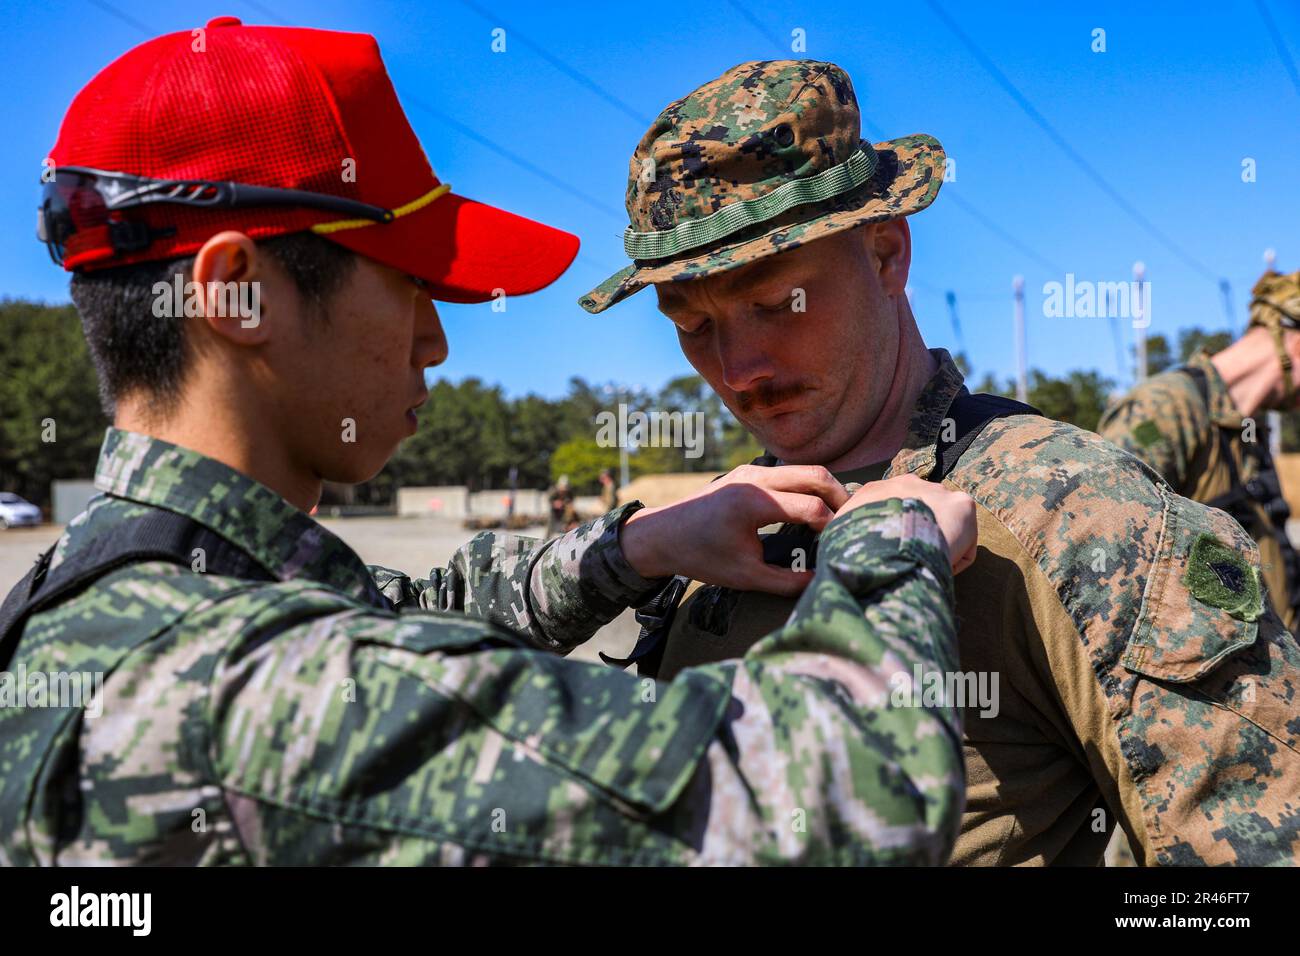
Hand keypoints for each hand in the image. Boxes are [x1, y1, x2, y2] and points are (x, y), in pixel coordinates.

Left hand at [621, 464, 848, 595]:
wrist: (662, 535)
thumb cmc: (701, 557)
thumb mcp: (745, 576)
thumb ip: (787, 582)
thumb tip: (824, 583)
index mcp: (754, 502)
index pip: (811, 507)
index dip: (833, 527)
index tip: (843, 545)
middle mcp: (755, 478)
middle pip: (817, 475)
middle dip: (842, 498)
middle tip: (856, 522)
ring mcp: (752, 470)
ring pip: (805, 469)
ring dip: (826, 489)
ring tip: (840, 517)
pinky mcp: (749, 471)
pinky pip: (790, 472)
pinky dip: (808, 486)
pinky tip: (815, 510)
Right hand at [835, 474, 977, 572]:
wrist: (884, 538)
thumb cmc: (855, 541)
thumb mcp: (837, 533)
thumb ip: (843, 533)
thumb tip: (836, 550)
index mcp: (876, 489)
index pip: (888, 510)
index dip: (891, 534)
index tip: (889, 555)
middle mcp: (908, 482)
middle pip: (919, 514)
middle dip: (917, 536)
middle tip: (910, 562)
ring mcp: (937, 491)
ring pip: (942, 528)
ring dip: (936, 547)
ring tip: (926, 569)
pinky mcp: (963, 505)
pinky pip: (963, 543)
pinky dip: (955, 560)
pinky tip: (941, 569)